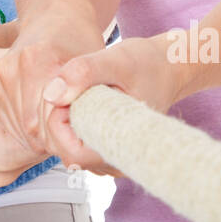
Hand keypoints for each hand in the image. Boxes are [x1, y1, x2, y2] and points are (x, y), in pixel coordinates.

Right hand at [0, 16, 104, 156]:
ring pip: (21, 130)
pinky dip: (29, 130)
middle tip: (78, 138)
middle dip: (57, 141)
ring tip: (64, 127)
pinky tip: (46, 119)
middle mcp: (11, 68)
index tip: (87, 142)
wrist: (55, 17)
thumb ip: (85, 88)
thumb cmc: (80, 40)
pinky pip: (10, 123)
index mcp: (38, 60)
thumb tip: (69, 122)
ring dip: (43, 138)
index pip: (50, 123)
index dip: (71, 141)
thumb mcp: (97, 61)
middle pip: (33, 130)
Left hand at [40, 36, 178, 175]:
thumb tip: (51, 95)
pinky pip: (74, 142)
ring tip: (80, 90)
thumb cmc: (149, 64)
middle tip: (71, 86)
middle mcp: (118, 161)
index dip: (60, 124)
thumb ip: (83, 73)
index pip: (72, 153)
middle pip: (65, 151)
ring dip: (62, 118)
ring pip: (66, 147)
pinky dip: (69, 120)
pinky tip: (82, 98)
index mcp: (124, 147)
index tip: (69, 93)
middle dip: (57, 117)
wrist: (169, 67)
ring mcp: (111, 157)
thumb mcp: (116, 60)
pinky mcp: (106, 148)